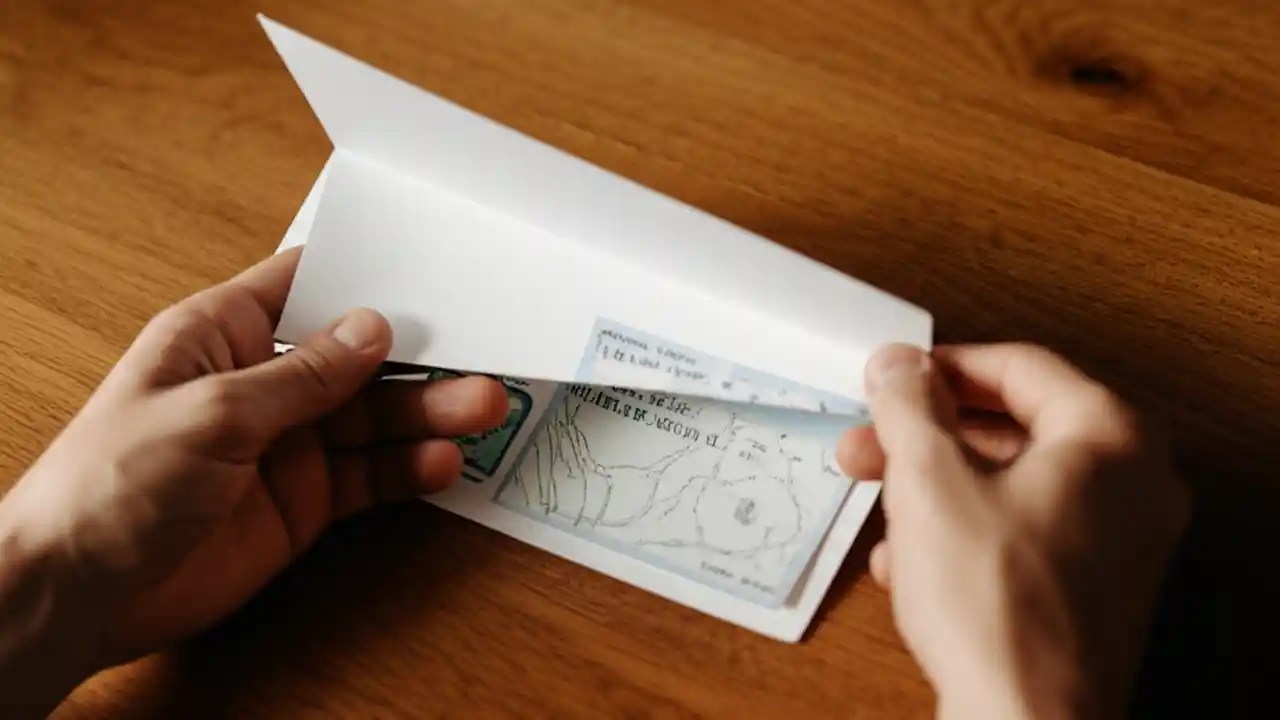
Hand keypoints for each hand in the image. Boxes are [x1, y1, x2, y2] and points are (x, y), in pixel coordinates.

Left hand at [0, 248, 507, 714]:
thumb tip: (371, 328)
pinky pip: (370, 475)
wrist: (80, 591)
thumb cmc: (111, 481)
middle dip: (420, 355)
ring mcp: (289, 443)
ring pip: (376, 416)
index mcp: (223, 334)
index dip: (367, 278)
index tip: (435, 272)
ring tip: (481, 408)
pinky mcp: (305, 500)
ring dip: (429, 412)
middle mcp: (263, 382)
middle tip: (480, 355)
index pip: (307, 286)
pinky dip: (409, 468)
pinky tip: (441, 463)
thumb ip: (301, 376)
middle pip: (359, 357)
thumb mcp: (211, 412)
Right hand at [837, 344, 1189, 719]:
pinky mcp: (1094, 588)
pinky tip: (907, 562)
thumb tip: (898, 365)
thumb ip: (910, 407)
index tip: (893, 379)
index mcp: (1111, 437)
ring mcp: (1119, 541)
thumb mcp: (930, 482)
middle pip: (1013, 427)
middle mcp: (1133, 483)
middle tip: (870, 441)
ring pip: (1012, 483)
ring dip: (935, 488)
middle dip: (927, 436)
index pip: (1019, 366)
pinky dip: (964, 533)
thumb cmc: (998, 608)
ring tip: (879, 505)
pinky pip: (1022, 532)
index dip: (941, 368)